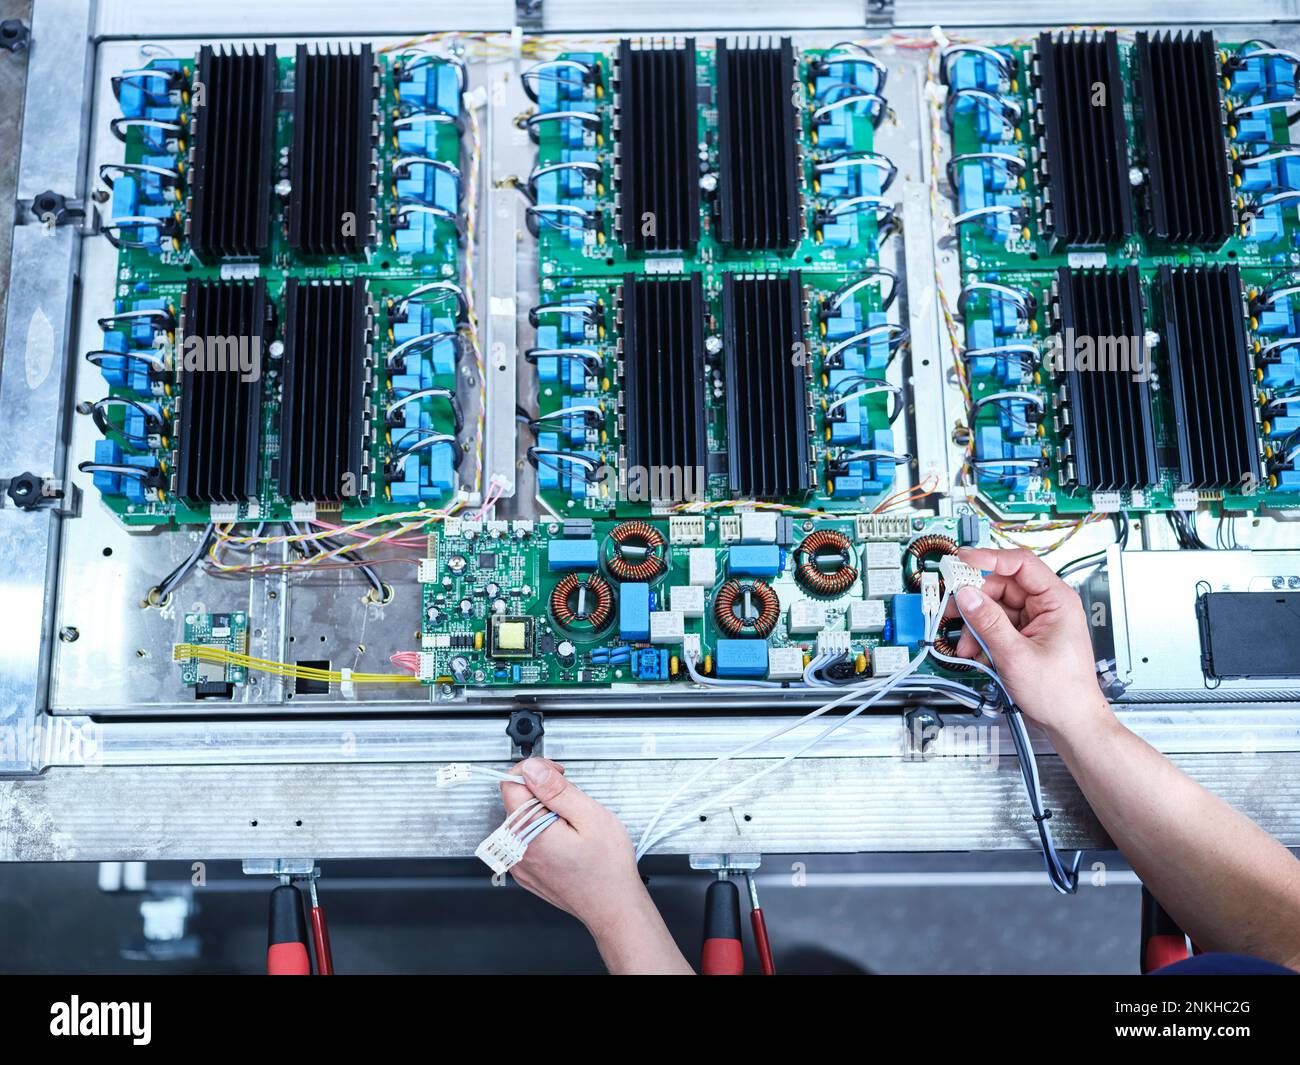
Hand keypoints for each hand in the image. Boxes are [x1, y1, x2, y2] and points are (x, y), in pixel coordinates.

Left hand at [500, 758, 691, 973]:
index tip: (556, 774)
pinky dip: (544, 833)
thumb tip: (532, 769)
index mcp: (528, 833)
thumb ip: (557, 790)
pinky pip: (527, 841)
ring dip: (544, 814)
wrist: (614, 908)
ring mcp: (521, 865)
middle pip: (516, 802)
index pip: (511, 784)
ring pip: (522, 821)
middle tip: (573, 803)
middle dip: (543, 794)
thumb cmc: (608, 868)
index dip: (535, 772)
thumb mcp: (589, 816)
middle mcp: (518, 851)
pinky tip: (568, 841)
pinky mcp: (527, 873)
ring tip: (573, 825)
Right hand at [950, 546, 1112, 737]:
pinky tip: (977, 654)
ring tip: (967, 646)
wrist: (1071, 724)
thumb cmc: (1061, 693)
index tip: (961, 561)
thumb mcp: (1016, 655)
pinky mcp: (1025, 636)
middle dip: (974, 603)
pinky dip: (982, 638)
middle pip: (1000, 587)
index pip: (1019, 564)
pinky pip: (996, 626)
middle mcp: (1047, 606)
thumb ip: (988, 622)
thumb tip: (966, 595)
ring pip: (994, 609)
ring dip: (975, 626)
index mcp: (1056, 601)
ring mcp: (1035, 622)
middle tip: (952, 612)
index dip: (988, 559)